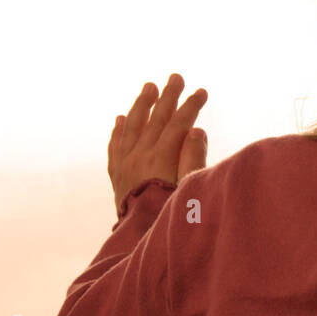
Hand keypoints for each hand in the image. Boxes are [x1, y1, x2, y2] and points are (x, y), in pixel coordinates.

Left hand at [108, 74, 208, 213]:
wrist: (140, 238)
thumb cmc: (172, 214)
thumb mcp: (191, 186)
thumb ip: (193, 157)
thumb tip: (196, 130)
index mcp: (161, 157)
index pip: (178, 123)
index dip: (191, 106)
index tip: (201, 91)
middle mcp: (140, 155)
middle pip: (155, 118)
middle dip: (167, 96)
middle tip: (176, 77)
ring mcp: (125, 164)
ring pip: (132, 126)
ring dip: (141, 105)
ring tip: (148, 88)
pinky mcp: (116, 175)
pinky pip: (115, 145)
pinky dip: (118, 129)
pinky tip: (120, 118)